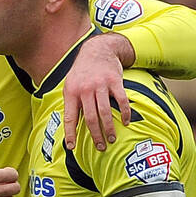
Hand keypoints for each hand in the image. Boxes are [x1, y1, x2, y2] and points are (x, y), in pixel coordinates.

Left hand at [63, 33, 133, 150]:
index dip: (70, 133)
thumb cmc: (82, 72)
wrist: (97, 50)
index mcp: (72, 92)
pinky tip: (126, 122)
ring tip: (111, 138)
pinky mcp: (115, 81)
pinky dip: (125, 113)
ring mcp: (100, 85)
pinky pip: (121, 100)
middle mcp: (85, 89)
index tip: (72, 147)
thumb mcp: (70, 84)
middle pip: (90, 118)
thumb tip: (69, 126)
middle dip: (96, 135)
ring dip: (109, 128)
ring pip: (105, 112)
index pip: (70, 118)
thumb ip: (70, 102)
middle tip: (101, 147)